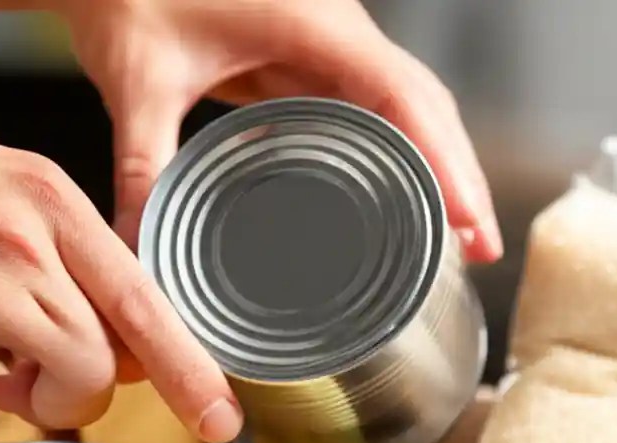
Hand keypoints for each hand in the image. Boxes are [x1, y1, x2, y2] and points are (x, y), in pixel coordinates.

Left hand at [58, 0, 502, 261]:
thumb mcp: (138, 81)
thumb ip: (143, 164)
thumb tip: (137, 246)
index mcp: (309, 22)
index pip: (401, 92)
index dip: (442, 156)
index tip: (467, 216)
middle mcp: (335, 29)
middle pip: (422, 102)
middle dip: (456, 172)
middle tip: (479, 246)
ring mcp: (328, 42)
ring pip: (404, 105)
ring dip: (435, 163)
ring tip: (457, 236)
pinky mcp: (311, 56)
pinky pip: (370, 105)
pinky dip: (396, 150)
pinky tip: (403, 195)